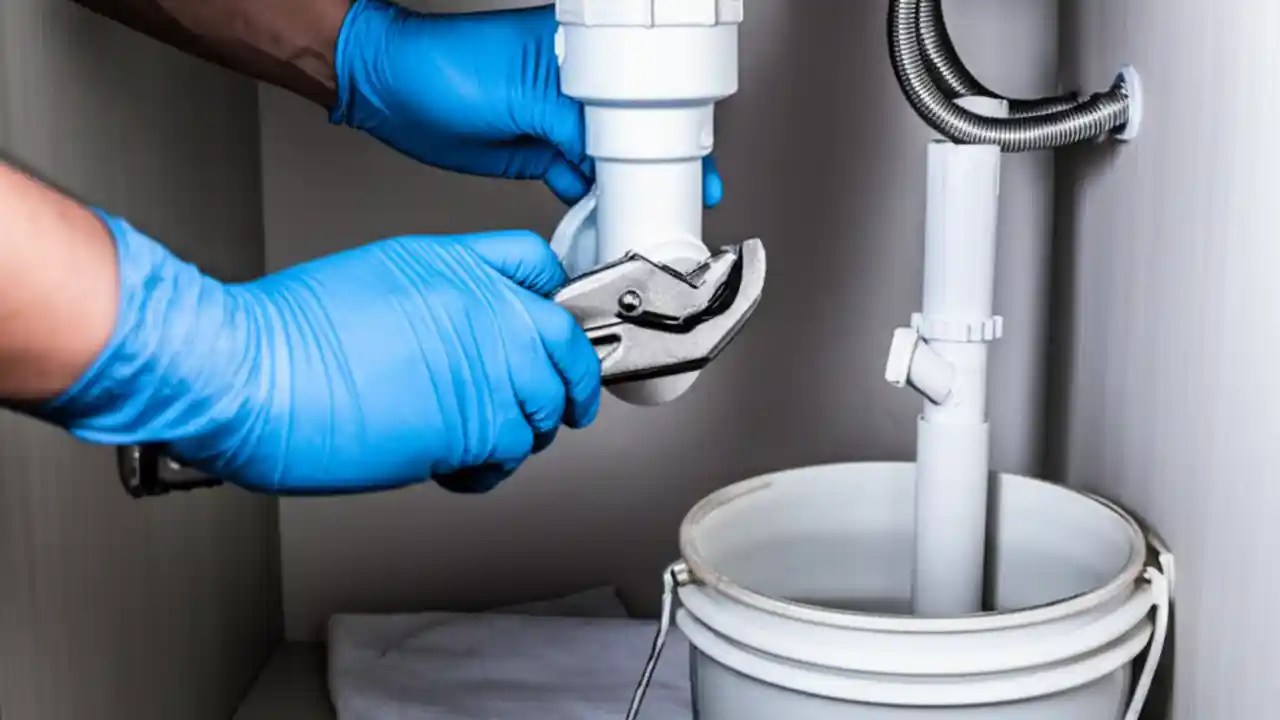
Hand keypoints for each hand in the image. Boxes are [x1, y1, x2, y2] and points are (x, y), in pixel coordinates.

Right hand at [41, 213, 601, 494]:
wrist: (248, 376)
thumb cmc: (282, 338)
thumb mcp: (369, 280)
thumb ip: (432, 297)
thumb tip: (456, 329)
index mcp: (451, 264)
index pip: (537, 267)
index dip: (552, 302)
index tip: (554, 330)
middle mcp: (479, 307)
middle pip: (564, 341)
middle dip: (572, 380)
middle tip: (566, 404)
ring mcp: (482, 363)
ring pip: (543, 406)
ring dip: (523, 432)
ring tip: (485, 444)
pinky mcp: (473, 423)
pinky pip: (510, 452)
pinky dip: (489, 469)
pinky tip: (457, 468)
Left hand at [329, 0, 723, 205]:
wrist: (390, 92)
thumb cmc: (445, 65)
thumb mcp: (526, 97)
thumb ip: (576, 131)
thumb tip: (614, 163)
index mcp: (582, 51)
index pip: (646, 91)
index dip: (675, 130)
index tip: (697, 165)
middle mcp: (576, 84)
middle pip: (634, 129)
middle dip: (657, 165)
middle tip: (684, 196)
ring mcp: (557, 120)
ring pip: (607, 159)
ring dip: (622, 187)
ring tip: (644, 211)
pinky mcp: (538, 149)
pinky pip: (577, 177)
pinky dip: (589, 197)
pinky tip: (600, 212)